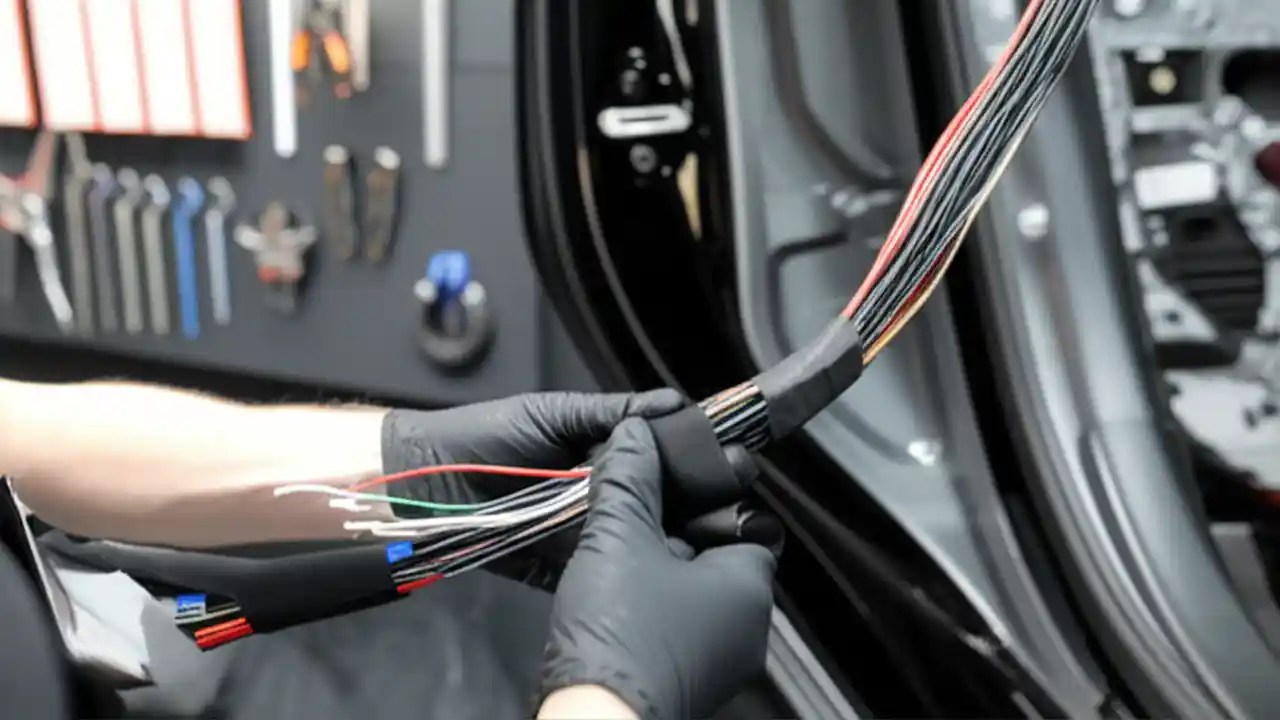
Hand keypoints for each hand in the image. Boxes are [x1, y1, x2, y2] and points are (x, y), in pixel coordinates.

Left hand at [380, 390, 682, 586]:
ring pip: (627, 541)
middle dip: (669, 507)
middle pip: (648, 506)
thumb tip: (672, 403)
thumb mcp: (553, 412)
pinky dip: (610, 568)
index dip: (681, 466)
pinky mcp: (560, 567)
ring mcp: (580, 534)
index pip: (653, 464)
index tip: (714, 467)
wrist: (427, 483)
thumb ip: (612, 411)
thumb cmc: (484, 436)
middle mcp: (596, 497)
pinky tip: (630, 560)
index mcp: (599, 456)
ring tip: (671, 534)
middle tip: (697, 505)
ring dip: (644, 539)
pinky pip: (594, 571)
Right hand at [538, 419, 775, 719]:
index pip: (752, 520)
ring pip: (692, 590)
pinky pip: (675, 626)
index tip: (676, 480)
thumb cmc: (619, 637)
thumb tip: (636, 433)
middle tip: (634, 513)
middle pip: (718, 553)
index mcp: (750, 588)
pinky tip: (611, 593)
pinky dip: (647, 605)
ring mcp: (717, 660)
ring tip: (615, 552)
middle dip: (674, 530)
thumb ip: (630, 477)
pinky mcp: (686, 680)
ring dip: (656, 568)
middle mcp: (746, 627)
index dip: (712, 495)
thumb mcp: (618, 537)